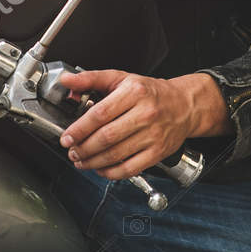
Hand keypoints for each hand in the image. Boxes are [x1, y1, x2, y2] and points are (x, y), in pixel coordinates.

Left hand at [57, 70, 229, 179]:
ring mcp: (153, 134)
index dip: (79, 129)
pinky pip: (130, 168)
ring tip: (81, 161)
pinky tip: (101, 169)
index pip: (101, 114)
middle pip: (107, 137)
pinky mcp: (158, 152)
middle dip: (84, 148)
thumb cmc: (150, 92)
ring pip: (116, 154)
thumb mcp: (122, 78)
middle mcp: (146, 113)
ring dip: (93, 162)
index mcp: (134, 92)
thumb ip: (92, 79)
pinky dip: (111, 173)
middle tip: (72, 151)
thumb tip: (66, 80)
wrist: (184, 105)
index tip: (67, 137)